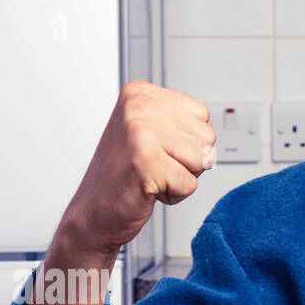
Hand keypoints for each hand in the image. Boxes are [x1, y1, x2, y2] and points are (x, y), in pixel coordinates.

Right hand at [62, 81, 215, 256]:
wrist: (94, 210)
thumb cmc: (123, 175)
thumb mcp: (148, 132)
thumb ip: (179, 123)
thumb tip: (210, 139)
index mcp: (139, 93)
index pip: (202, 114)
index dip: (188, 141)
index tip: (156, 149)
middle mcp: (138, 106)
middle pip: (207, 136)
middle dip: (188, 160)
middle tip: (154, 166)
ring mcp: (140, 132)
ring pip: (203, 159)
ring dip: (183, 177)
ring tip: (152, 175)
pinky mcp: (146, 161)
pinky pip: (191, 184)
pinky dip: (175, 195)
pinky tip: (148, 189)